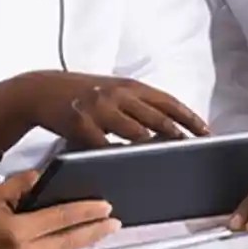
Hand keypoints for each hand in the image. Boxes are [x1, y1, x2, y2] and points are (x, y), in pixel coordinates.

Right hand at [0, 171, 119, 248]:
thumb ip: (21, 186)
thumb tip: (43, 178)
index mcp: (16, 234)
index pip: (62, 219)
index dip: (86, 211)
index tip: (105, 206)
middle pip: (69, 242)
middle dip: (94, 231)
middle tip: (114, 222)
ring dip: (82, 241)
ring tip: (99, 230)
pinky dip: (64, 248)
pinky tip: (70, 241)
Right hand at [3, 71, 209, 148]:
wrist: (42, 89)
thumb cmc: (82, 92)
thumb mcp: (112, 88)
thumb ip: (137, 101)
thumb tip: (170, 122)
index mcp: (128, 85)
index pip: (167, 101)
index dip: (189, 116)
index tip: (206, 131)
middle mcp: (117, 94)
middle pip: (156, 117)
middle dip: (178, 134)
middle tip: (192, 149)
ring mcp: (100, 108)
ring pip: (135, 132)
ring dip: (152, 147)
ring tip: (165, 160)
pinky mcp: (82, 124)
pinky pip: (106, 145)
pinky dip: (118, 155)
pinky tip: (126, 162)